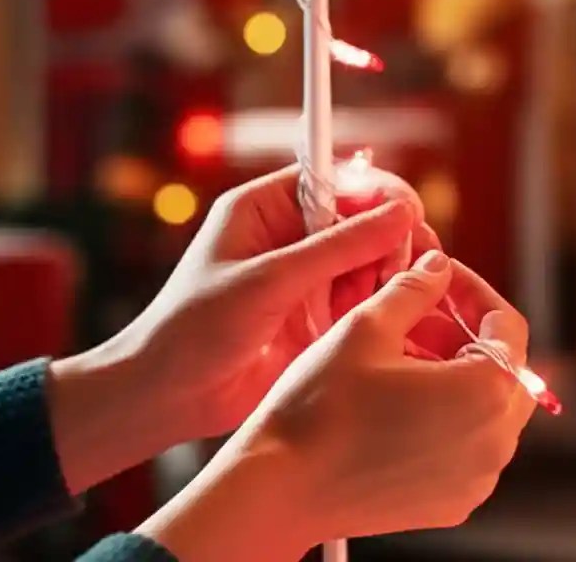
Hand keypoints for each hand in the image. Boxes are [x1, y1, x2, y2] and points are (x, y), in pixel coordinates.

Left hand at [49, 165, 422, 492]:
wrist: (166, 399)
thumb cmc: (194, 329)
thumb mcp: (268, 281)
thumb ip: (338, 247)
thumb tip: (402, 212)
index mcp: (266, 207)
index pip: (338, 178)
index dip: (378, 192)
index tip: (409, 214)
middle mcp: (291, 237)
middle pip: (365, 219)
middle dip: (389, 240)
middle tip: (402, 268)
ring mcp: (307, 279)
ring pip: (372, 262)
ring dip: (387, 277)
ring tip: (382, 301)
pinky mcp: (318, 319)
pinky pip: (365, 301)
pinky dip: (379, 309)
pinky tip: (378, 324)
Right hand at [137, 250, 536, 561]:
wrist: (281, 490)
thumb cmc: (321, 410)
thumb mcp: (368, 326)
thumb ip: (415, 288)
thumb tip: (439, 266)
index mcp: (487, 393)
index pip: (507, 326)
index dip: (472, 291)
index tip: (440, 278)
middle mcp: (496, 443)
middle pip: (503, 368)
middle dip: (465, 333)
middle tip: (416, 316)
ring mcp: (477, 480)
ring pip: (485, 408)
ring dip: (454, 374)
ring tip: (400, 356)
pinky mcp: (452, 503)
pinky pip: (466, 446)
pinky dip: (446, 417)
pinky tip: (398, 400)